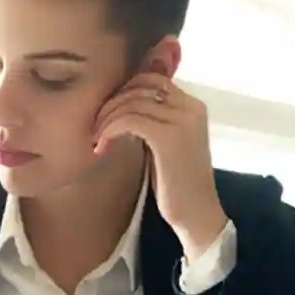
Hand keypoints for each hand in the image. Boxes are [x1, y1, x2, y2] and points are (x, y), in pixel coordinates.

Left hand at [93, 73, 228, 262]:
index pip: (152, 79)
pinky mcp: (168, 138)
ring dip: (106, 119)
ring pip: (131, 102)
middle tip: (97, 128)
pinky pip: (129, 120)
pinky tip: (101, 148)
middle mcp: (191, 107)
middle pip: (139, 86)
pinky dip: (109, 131)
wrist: (197, 215)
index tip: (107, 114)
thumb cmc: (177, 184)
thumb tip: (122, 105)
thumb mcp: (165, 143)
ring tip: (97, 140)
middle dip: (111, 104)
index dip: (124, 92)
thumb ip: (153, 121)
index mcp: (192, 106)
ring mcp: (182, 121)